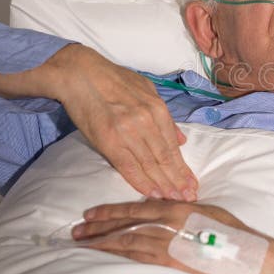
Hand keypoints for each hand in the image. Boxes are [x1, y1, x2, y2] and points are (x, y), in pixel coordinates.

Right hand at [0, 44, 196, 200]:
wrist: (80, 73)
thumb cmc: (114, 79)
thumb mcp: (147, 90)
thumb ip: (164, 117)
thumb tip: (181, 139)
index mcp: (156, 109)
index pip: (173, 146)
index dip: (183, 168)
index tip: (192, 183)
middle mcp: (145, 122)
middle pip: (165, 158)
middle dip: (178, 181)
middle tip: (189, 198)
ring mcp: (127, 133)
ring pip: (149, 165)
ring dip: (163, 185)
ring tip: (175, 200)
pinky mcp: (108, 141)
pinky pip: (128, 166)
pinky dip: (141, 182)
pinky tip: (152, 193)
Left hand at [77, 200, 273, 273]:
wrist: (241, 254)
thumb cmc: (226, 228)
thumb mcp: (202, 207)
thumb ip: (178, 206)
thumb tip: (160, 203)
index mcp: (173, 209)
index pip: (133, 209)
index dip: (109, 211)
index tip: (90, 212)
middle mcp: (164, 227)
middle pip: (123, 227)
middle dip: (97, 228)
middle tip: (76, 230)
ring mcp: (164, 247)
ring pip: (125, 244)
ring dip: (101, 242)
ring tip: (82, 243)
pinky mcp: (168, 263)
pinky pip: (137, 258)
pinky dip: (118, 255)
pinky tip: (107, 255)